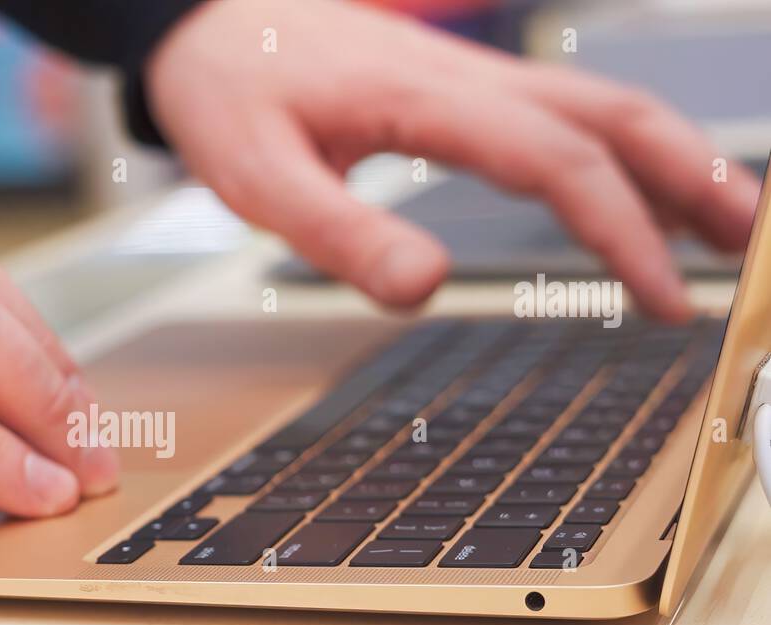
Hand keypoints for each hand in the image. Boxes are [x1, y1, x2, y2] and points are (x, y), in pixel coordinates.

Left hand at [146, 0, 760, 320]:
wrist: (205, 25)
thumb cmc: (231, 94)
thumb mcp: (261, 179)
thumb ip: (341, 233)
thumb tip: (424, 290)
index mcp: (430, 100)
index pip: (560, 163)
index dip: (624, 232)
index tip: (664, 300)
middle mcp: (470, 79)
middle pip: (616, 116)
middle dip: (695, 183)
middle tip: (746, 257)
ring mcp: (472, 77)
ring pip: (604, 104)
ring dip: (675, 162)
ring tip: (729, 227)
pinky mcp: (462, 88)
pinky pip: (565, 110)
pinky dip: (621, 151)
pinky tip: (633, 191)